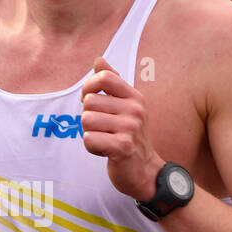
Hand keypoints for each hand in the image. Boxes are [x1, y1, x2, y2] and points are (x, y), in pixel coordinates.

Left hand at [80, 57, 163, 201]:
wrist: (145, 171)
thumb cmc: (130, 137)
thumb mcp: (126, 107)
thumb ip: (112, 83)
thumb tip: (98, 60)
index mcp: (135, 97)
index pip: (104, 78)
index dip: (88, 87)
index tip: (90, 101)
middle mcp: (135, 109)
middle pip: (89, 102)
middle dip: (88, 117)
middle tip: (103, 129)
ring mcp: (130, 128)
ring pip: (86, 120)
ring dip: (90, 133)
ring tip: (105, 140)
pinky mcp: (122, 147)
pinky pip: (89, 139)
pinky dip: (92, 148)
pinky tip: (106, 151)